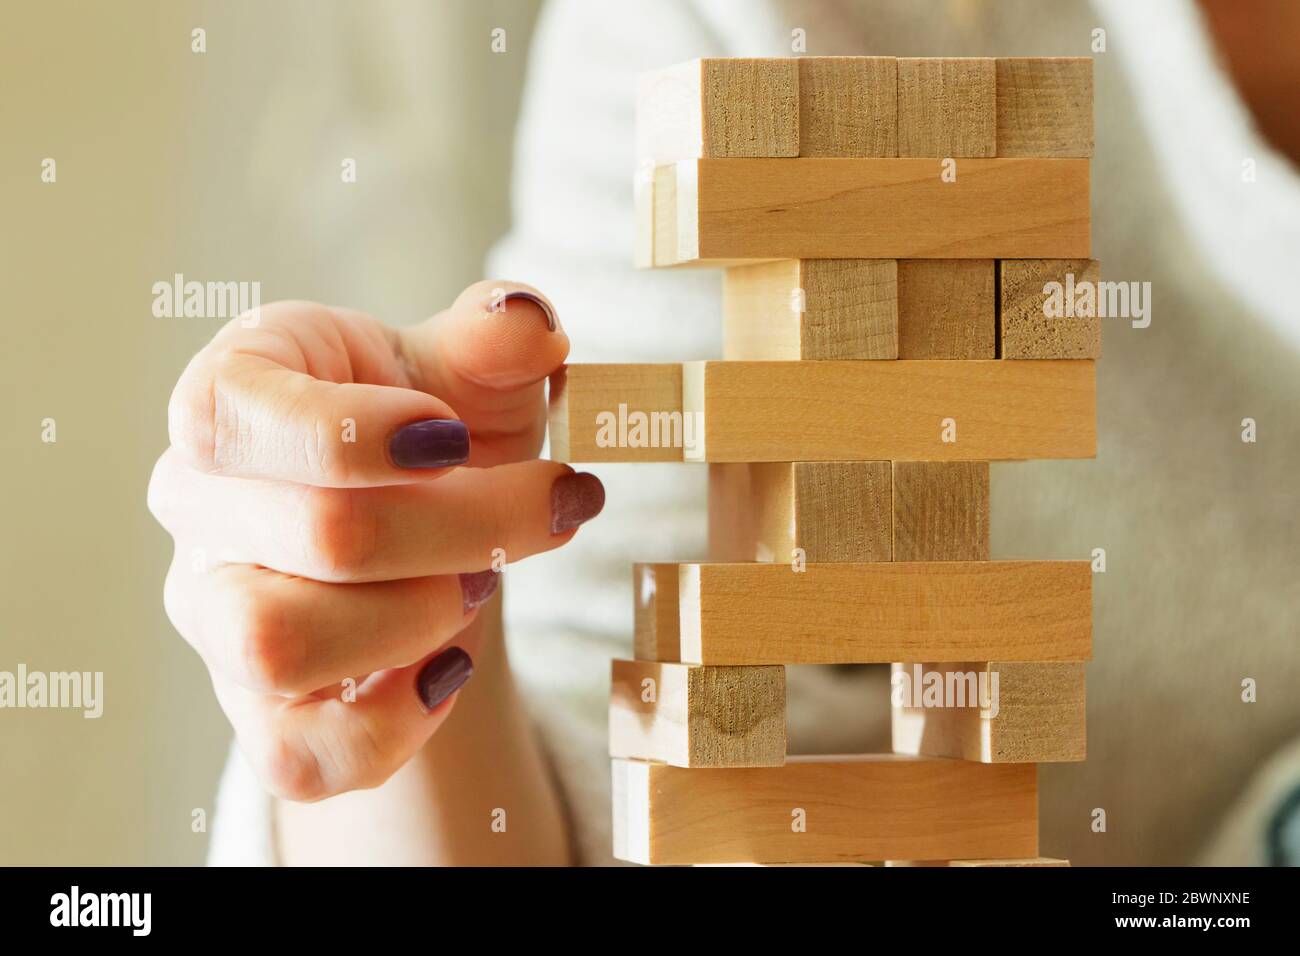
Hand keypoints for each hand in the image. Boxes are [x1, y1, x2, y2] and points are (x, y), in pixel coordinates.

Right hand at [148, 282, 602, 800]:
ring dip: (419, 619)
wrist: (427, 522)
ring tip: (480, 582)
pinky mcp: (252, 704)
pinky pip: (295, 753)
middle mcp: (198, 501)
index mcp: (236, 393)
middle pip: (317, 534)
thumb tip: (530, 322)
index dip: (358, 435)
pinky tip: (446, 671)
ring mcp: (213, 609)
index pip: (235, 415)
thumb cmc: (438, 428)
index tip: (455, 438)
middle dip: (471, 527)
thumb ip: (499, 337)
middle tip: (550, 507)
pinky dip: (391, 726)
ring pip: (280, 646)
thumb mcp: (471, 369)